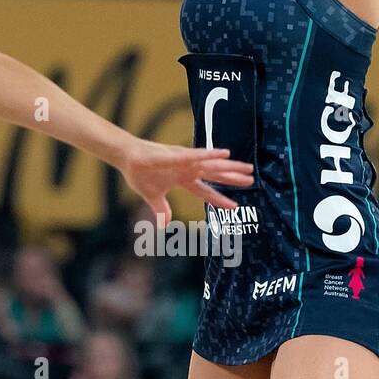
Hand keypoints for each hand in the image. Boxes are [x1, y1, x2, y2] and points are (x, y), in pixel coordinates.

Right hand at [118, 140, 253, 222]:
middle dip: (232, 178)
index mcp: (182, 179)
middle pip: (215, 175)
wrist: (126, 158)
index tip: (235, 206)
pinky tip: (224, 153)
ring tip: (248, 168)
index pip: (205, 191)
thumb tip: (163, 225)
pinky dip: (211, 154)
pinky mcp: (177, 155)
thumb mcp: (152, 197)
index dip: (219, 198)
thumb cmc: (138, 173)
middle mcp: (187, 169)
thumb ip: (161, 209)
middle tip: (252, 180)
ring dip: (230, 167)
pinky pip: (197, 155)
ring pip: (212, 165)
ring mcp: (184, 161)